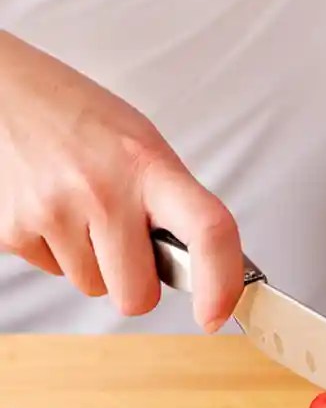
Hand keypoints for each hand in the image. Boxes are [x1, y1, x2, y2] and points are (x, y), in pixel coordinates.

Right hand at [0, 32, 244, 330]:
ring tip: (87, 212)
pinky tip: (58, 211)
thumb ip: (174, 206)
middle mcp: (102, 192)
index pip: (208, 230)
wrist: (9, 95)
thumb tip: (203, 271)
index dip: (222, 282)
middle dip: (140, 284)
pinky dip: (62, 253)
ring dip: (98, 264)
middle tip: (133, 245)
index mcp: (150, 166)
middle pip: (137, 295)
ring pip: (94, 289)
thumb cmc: (87, 122)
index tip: (218, 313)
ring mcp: (52, 213)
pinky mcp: (12, 231)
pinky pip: (56, 274)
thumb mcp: (147, 149)